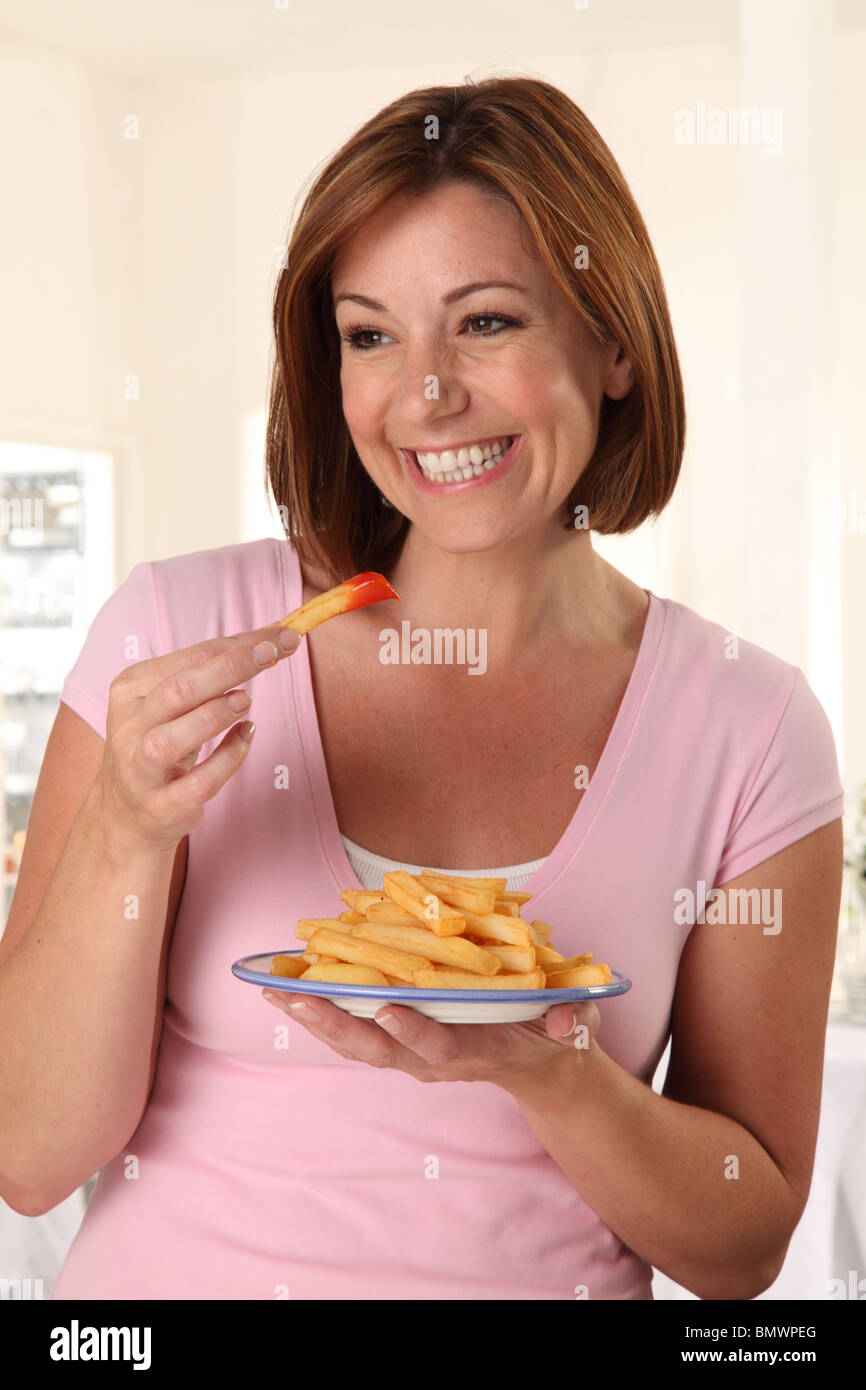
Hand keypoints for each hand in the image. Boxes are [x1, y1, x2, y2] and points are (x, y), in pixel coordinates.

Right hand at [92, 622, 300, 851]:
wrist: (125, 812)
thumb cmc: (161, 743)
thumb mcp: (170, 704)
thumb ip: (209, 674)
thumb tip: (268, 641)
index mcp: (131, 690)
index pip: (190, 657)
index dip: (241, 644)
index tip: (283, 636)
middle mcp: (130, 728)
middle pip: (178, 690)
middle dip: (231, 668)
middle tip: (272, 655)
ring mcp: (142, 770)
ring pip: (173, 739)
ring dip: (216, 715)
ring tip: (246, 701)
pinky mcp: (162, 806)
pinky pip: (200, 782)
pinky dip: (229, 757)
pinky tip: (247, 735)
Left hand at [261, 990, 600, 1100]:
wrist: (542, 1064)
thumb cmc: (555, 1035)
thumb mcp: (575, 1025)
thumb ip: (570, 1022)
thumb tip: (563, 1021)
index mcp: (478, 1050)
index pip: (441, 1047)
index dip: (415, 1032)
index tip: (389, 1008)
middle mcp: (436, 1059)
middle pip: (380, 1049)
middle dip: (336, 1026)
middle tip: (297, 998)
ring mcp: (414, 1053)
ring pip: (357, 1042)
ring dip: (316, 1018)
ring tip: (275, 989)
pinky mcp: (401, 1041)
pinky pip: (354, 1030)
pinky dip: (321, 1010)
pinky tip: (288, 986)